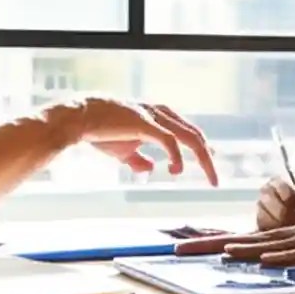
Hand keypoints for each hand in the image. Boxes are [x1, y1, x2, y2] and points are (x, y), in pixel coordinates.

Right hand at [75, 97, 218, 185]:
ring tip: (209, 178)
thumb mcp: (124, 150)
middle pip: (195, 135)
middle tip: (215, 179)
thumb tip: (150, 169)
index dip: (203, 146)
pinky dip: (176, 156)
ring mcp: (153, 117)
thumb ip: (139, 160)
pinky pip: (168, 140)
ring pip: (189, 137)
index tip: (213, 159)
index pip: (189, 131)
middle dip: (208, 157)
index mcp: (159, 116)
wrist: (79, 119)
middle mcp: (161, 113)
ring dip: (202, 159)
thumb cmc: (100, 131)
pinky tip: (175, 170)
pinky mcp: (144, 123)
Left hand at [175, 219, 294, 265]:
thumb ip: (288, 253)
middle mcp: (288, 235)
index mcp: (282, 237)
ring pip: (268, 245)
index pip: (242, 239)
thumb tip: (263, 261)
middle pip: (244, 239)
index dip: (212, 242)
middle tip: (181, 249)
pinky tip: (266, 259)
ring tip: (218, 251)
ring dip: (244, 249)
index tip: (186, 247)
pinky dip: (281, 257)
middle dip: (211, 244)